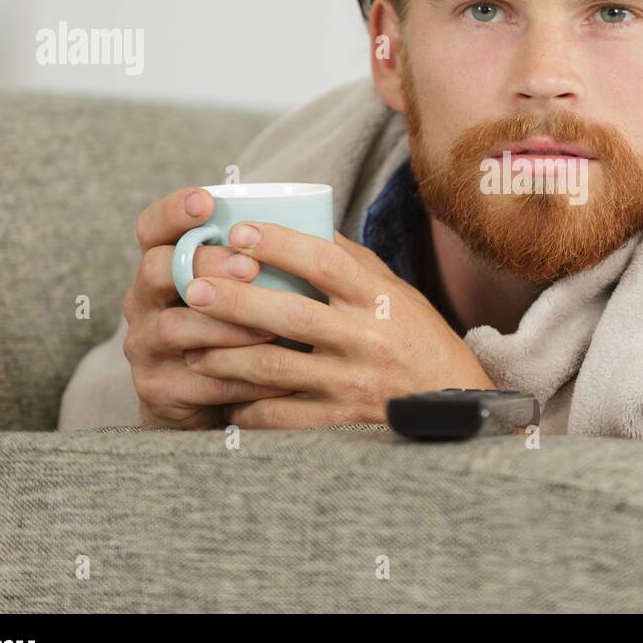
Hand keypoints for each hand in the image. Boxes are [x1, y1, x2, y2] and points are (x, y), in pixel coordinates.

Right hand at [123, 187, 296, 428]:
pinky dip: (238, 376)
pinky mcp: (156, 388)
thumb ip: (266, 261)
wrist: (213, 403)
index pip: (152, 228)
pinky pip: (196, 379)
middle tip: (250, 269)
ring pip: (174, 326)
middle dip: (206, 265)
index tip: (207, 202)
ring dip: (226, 326)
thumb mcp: (247, 291)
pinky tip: (274, 377)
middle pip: (156, 268)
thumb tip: (323, 230)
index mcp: (163, 266)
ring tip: (272, 331)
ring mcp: (144, 345)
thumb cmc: (243, 330)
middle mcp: (143, 300)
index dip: (173, 211)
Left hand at [177, 222, 495, 427]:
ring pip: (276, 367)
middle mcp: (367, 338)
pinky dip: (247, 407)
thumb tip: (299, 220)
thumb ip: (350, 260)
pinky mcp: (341, 421)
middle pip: (292, 314)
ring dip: (226, 355)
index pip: (326, 262)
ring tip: (191, 344)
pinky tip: (223, 396)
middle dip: (237, 299)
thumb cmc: (417, 337)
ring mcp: (353, 383)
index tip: (238, 233)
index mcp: (380, 298)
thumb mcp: (396, 290)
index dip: (280, 244)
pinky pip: (282, 417)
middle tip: (193, 287)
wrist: (452, 401)